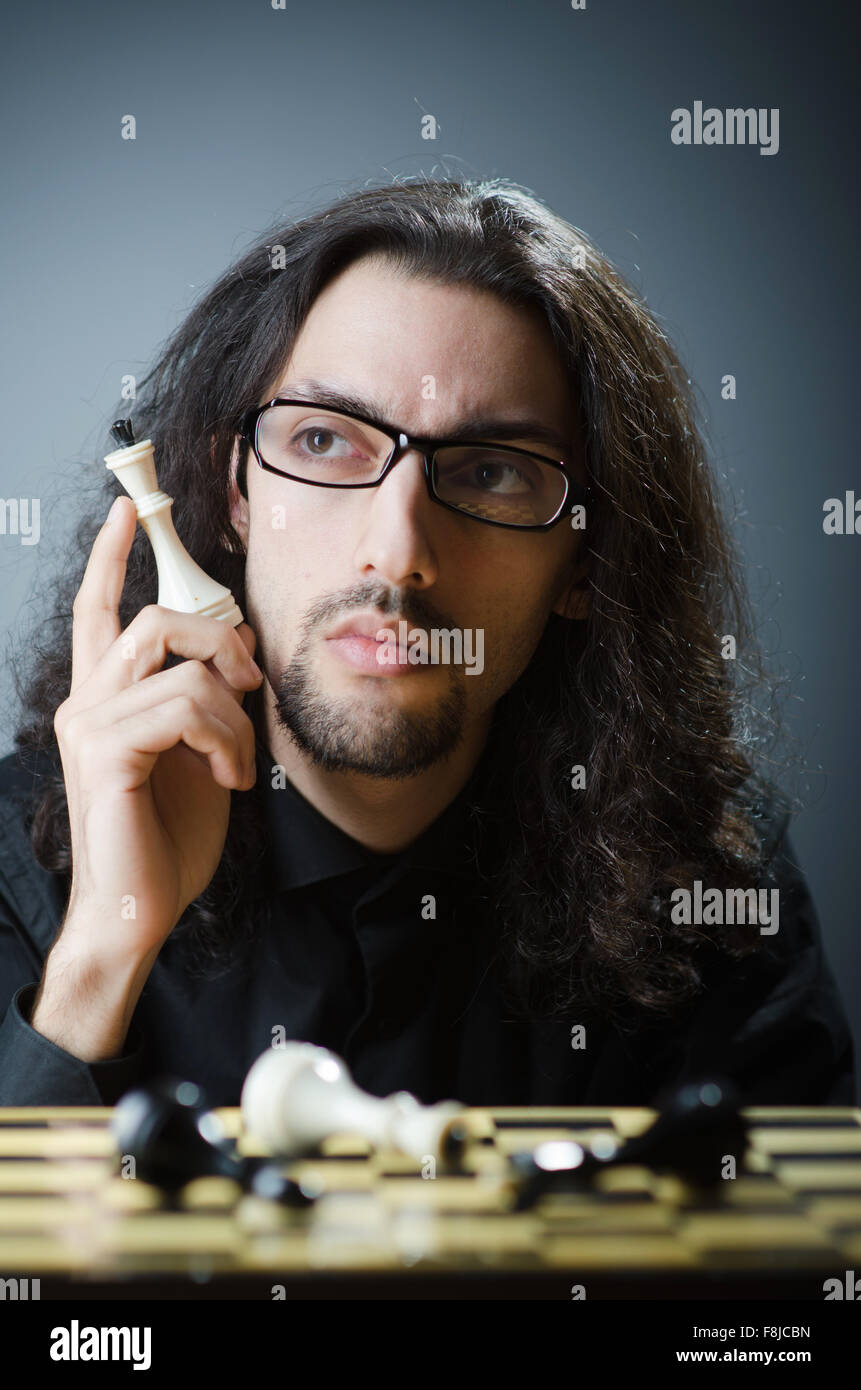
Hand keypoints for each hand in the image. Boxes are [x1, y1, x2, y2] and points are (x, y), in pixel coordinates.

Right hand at [51, 495, 262, 971]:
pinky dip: (226, 738)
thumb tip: (238, 649)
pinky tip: (229, 778)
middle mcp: (88, 701)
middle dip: (222, 638)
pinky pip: (185, 705)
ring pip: (181, 661)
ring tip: (239, 761)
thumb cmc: (168, 840)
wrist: (142, 911)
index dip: (115, 557)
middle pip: (157, 617)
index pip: (102, 611)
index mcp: (107, 699)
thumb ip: (207, 700)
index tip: (132, 511)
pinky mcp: (106, 750)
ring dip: (234, 711)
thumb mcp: (202, 754)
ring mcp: (90, 723)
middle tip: (252, 688)